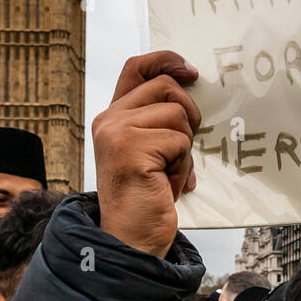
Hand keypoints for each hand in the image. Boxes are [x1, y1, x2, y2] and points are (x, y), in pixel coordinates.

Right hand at [93, 51, 200, 257]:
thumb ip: (159, 122)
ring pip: (177, 115)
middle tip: (182, 148)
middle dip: (187, 116)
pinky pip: (179, 142)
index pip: (137, 69)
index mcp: (112, 117)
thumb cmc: (145, 199)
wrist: (130, 238)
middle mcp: (110, 120)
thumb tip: (190, 93)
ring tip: (168, 173)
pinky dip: (182, 166)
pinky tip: (168, 184)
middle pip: (166, 87)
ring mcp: (118, 132)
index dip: (166, 61)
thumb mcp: (151, 152)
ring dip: (184, 148)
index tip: (190, 71)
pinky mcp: (132, 149)